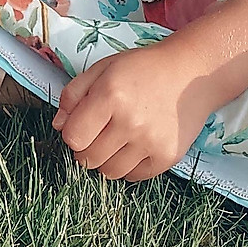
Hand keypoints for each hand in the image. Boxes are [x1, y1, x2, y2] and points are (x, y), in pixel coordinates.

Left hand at [52, 41, 218, 181]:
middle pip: (88, 159)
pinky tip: (132, 145)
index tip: (80, 124)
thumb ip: (73, 94)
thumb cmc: (141, 68)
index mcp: (110, 95)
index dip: (71, 133)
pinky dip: (126, 166)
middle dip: (85, 148)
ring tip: (114, 139)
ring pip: (109, 173)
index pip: (73, 137)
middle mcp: (130, 123)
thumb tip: (58, 125)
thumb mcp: (101, 69)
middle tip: (96, 132)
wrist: (189, 74)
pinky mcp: (167, 157)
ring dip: (104, 160)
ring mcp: (151, 143)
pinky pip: (133, 177)